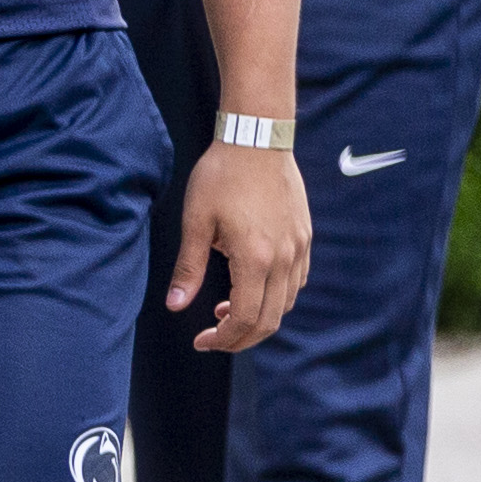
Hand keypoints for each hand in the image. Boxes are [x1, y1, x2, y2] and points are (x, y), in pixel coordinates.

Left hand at [167, 142, 310, 350]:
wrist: (256, 140)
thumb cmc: (221, 175)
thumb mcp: (196, 221)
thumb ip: (188, 267)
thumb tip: (176, 305)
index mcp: (256, 258)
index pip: (246, 318)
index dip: (224, 338)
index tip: (202, 341)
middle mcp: (284, 259)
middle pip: (270, 320)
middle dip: (241, 337)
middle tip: (214, 338)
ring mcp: (299, 249)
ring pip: (285, 303)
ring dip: (258, 316)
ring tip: (226, 310)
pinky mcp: (304, 237)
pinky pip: (296, 282)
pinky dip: (275, 296)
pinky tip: (251, 286)